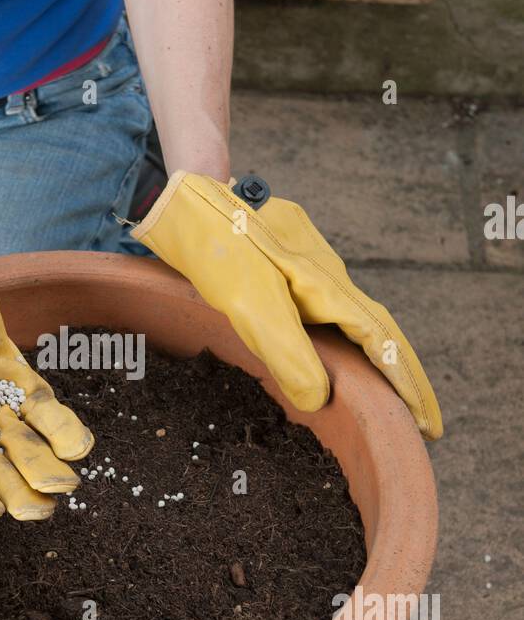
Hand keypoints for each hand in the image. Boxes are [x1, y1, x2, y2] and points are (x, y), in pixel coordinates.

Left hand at [132, 171, 441, 438]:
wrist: (191, 195)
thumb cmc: (218, 248)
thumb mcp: (249, 306)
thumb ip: (286, 352)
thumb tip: (320, 399)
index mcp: (327, 288)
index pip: (380, 343)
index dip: (405, 384)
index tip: (428, 425)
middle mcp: (329, 276)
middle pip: (378, 332)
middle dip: (403, 378)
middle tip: (425, 424)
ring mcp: (313, 267)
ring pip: (357, 319)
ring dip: (378, 359)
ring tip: (394, 398)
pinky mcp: (294, 264)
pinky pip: (334, 308)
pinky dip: (350, 338)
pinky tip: (344, 353)